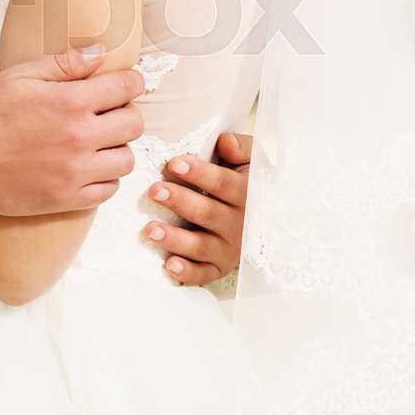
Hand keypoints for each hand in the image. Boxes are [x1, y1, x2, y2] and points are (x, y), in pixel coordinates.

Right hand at [0, 48, 144, 214]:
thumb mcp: (21, 75)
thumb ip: (66, 63)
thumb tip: (102, 53)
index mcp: (70, 102)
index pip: (127, 87)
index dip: (129, 82)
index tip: (121, 85)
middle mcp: (79, 137)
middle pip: (134, 124)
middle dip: (125, 113)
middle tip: (107, 113)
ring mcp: (75, 172)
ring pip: (126, 160)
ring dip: (117, 148)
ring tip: (97, 142)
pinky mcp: (67, 198)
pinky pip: (108, 190)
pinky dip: (105, 178)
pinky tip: (87, 167)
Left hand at [140, 131, 251, 285]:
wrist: (265, 220)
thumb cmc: (245, 181)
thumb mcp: (251, 160)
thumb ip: (240, 147)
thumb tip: (224, 141)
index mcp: (246, 193)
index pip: (222, 183)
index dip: (198, 173)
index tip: (173, 163)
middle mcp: (239, 223)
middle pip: (208, 213)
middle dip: (180, 201)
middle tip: (154, 191)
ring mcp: (229, 248)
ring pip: (201, 246)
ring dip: (175, 239)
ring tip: (149, 229)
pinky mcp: (218, 268)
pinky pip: (203, 273)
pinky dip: (187, 272)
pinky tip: (169, 265)